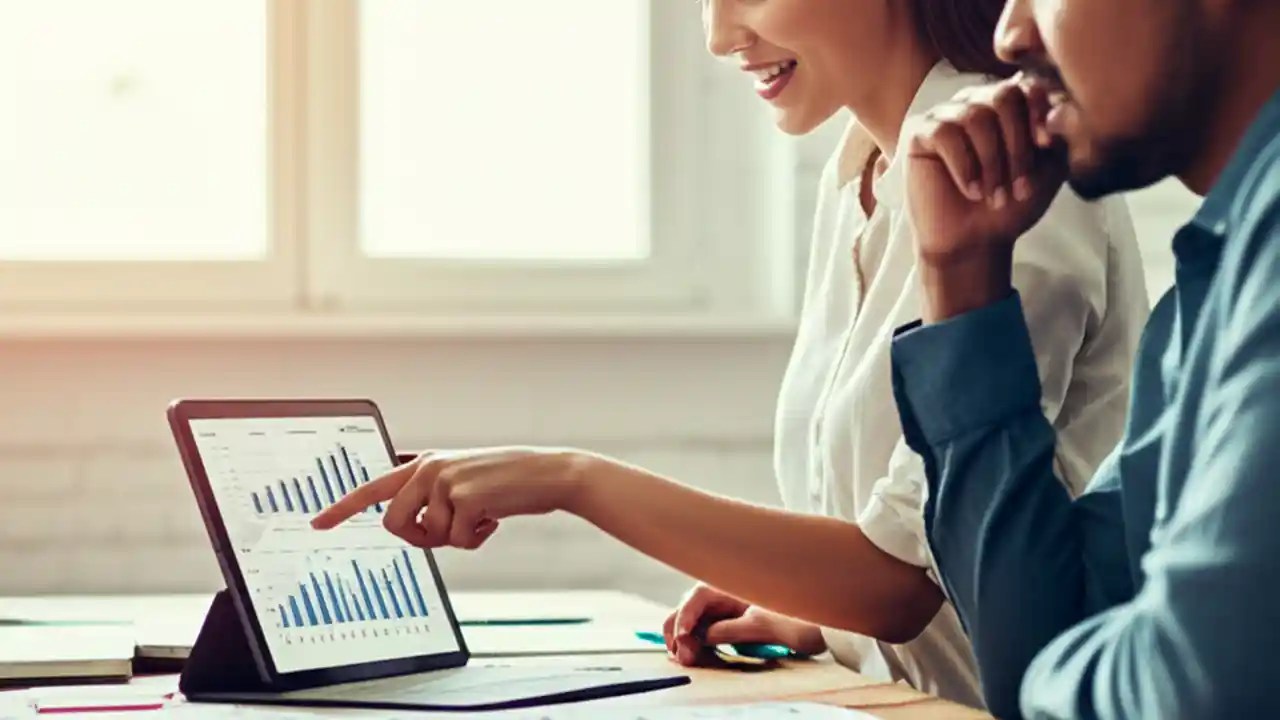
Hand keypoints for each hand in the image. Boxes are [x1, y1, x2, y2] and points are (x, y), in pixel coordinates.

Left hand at [311, 447, 592, 548]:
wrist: (549, 474)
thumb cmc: (509, 484)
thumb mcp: (465, 483)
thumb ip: (434, 496)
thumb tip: (415, 529)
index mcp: (424, 463)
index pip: (373, 488)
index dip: (342, 507)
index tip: (317, 523)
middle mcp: (428, 467)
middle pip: (393, 523)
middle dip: (417, 538)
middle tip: (448, 532)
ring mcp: (444, 480)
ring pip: (428, 536)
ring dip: (456, 538)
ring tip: (482, 517)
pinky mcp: (463, 496)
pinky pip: (456, 541)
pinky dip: (477, 539)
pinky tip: (494, 518)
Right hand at [661, 585, 825, 666]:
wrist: (832, 623)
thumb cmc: (803, 616)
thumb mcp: (764, 625)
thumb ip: (731, 629)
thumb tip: (703, 636)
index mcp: (736, 581)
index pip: (699, 595)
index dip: (685, 616)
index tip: (683, 638)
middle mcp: (732, 590)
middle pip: (694, 606)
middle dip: (681, 628)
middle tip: (680, 654)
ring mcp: (735, 605)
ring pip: (701, 618)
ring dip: (690, 637)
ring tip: (688, 657)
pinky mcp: (740, 619)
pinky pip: (713, 627)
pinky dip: (703, 641)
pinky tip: (700, 653)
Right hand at [904, 75, 1067, 320]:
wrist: (974, 242)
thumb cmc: (1010, 206)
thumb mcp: (1050, 167)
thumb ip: (1060, 132)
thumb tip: (1060, 102)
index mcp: (1005, 105)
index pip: (1027, 85)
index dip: (1039, 112)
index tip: (1045, 145)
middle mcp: (974, 102)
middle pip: (1003, 96)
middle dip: (1017, 144)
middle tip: (1020, 187)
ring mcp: (944, 116)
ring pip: (976, 116)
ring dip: (992, 162)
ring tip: (995, 196)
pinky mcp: (918, 134)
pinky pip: (945, 133)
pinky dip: (964, 166)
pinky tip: (971, 191)